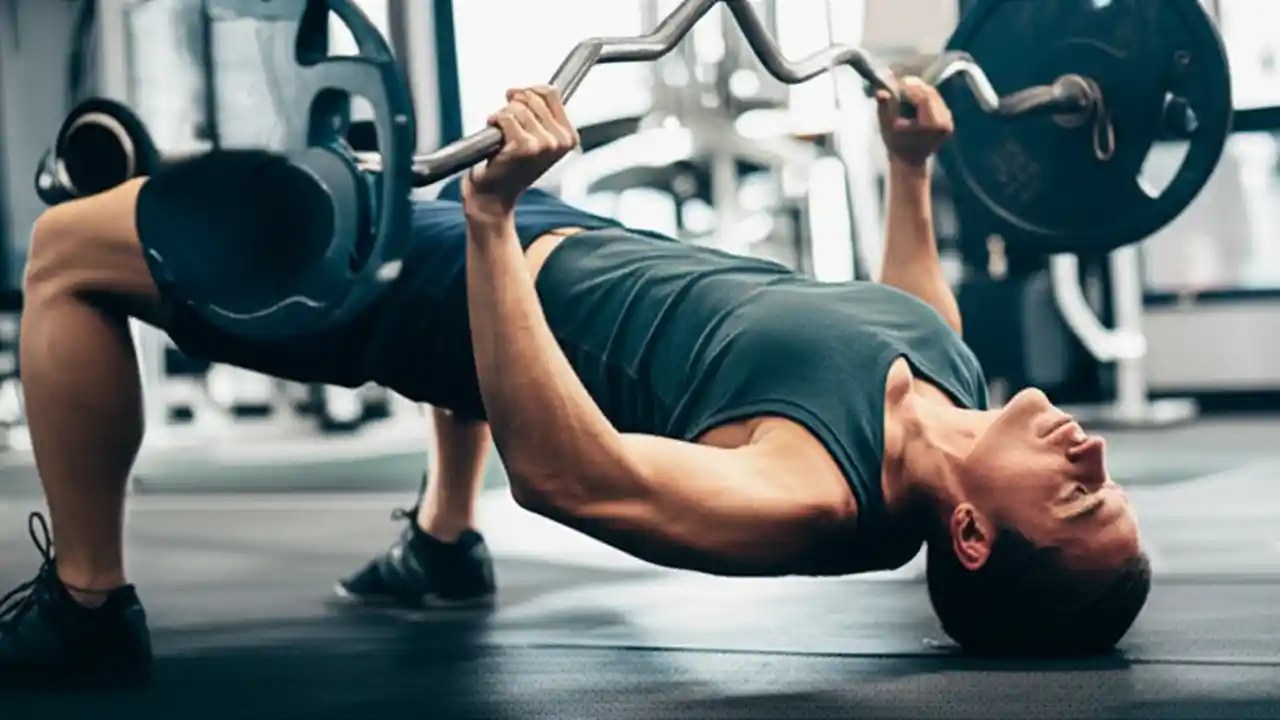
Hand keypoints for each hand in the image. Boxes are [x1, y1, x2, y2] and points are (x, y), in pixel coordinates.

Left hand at [463, 85, 579, 220]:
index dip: (527, 93)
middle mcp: (559, 141)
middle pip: (532, 96)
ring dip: (502, 118)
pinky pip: (505, 117)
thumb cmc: (511, 166)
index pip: (550, 92)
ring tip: (502, 137)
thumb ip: (538, 111)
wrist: (494, 195)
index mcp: (568, 137)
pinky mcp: (523, 147)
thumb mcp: (534, 136)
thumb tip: (524, 89)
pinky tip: (495, 140)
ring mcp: (543, 145)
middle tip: (508, 128)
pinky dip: (494, 123)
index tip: (517, 104)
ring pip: (517, 107)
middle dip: (513, 106)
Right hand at [875, 76, 953, 168]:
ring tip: (904, 86)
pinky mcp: (947, 118)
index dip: (910, 87)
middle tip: (899, 81)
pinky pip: (937, 100)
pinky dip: (924, 94)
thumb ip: (885, 108)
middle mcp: (944, 121)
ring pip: (934, 95)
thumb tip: (880, 91)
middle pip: (931, 93)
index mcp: (932, 125)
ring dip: (919, 88)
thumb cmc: (897, 147)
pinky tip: (913, 95)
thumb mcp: (887, 128)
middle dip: (914, 85)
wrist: (911, 162)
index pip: (924, 97)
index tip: (897, 81)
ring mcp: (948, 120)